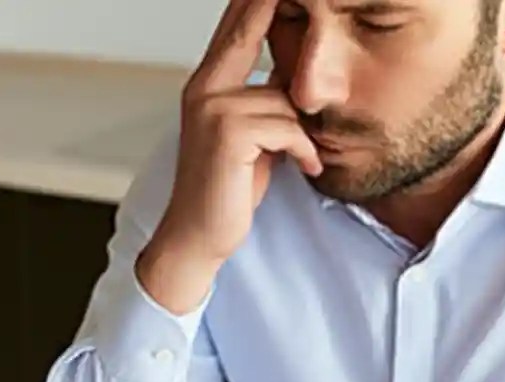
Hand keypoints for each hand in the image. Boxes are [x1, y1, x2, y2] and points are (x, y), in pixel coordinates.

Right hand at [156, 0, 321, 263]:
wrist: (200, 236)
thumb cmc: (231, 187)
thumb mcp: (253, 134)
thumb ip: (268, 97)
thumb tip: (299, 67)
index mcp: (207, 85)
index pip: (235, 27)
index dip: (254, 2)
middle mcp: (204, 90)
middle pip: (248, 32)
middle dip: (270, 7)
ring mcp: (213, 109)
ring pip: (285, 98)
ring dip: (302, 132)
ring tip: (303, 157)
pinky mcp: (228, 134)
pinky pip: (288, 127)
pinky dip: (303, 150)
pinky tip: (304, 168)